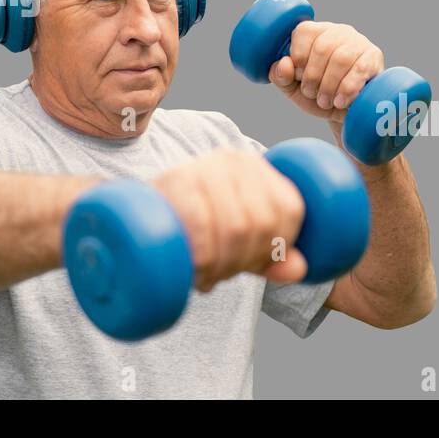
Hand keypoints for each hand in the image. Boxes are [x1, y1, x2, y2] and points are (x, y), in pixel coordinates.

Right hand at [150, 148, 306, 291]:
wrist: (139, 212)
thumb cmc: (198, 226)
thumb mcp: (239, 239)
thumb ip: (273, 254)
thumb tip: (299, 269)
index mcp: (260, 168)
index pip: (290, 209)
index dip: (277, 247)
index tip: (253, 266)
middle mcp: (235, 160)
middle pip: (261, 222)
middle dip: (245, 262)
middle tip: (223, 276)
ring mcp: (204, 166)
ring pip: (235, 227)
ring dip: (223, 266)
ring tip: (208, 278)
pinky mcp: (175, 180)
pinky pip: (202, 224)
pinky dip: (203, 258)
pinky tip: (196, 273)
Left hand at [269, 21, 384, 122]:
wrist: (348, 115)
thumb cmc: (320, 96)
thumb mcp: (294, 88)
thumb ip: (281, 76)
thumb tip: (283, 63)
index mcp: (316, 32)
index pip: (303, 32)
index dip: (298, 58)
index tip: (299, 77)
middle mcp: (338, 31)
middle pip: (322, 47)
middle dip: (313, 77)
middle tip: (313, 95)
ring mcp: (359, 42)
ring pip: (341, 58)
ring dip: (330, 85)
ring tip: (326, 102)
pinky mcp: (374, 57)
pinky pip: (359, 69)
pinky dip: (347, 89)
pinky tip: (341, 101)